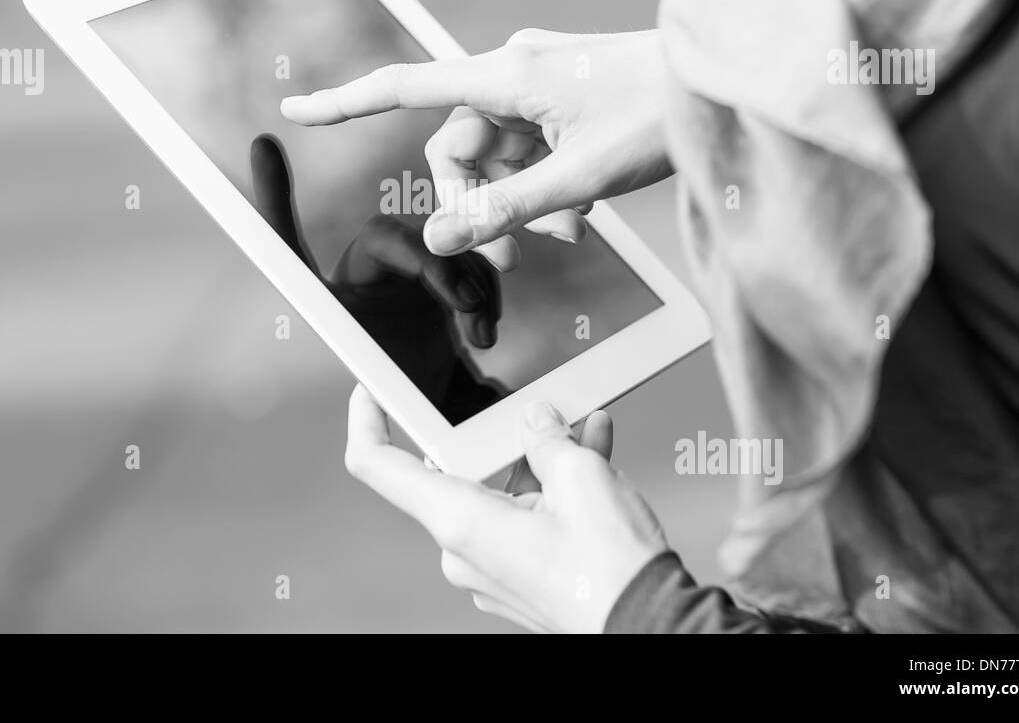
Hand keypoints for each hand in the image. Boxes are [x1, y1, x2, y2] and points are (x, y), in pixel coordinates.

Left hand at [251, 135, 504, 420]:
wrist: (449, 397)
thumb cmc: (402, 385)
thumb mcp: (377, 375)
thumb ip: (370, 366)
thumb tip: (353, 340)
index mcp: (334, 290)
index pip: (293, 239)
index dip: (273, 194)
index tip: (263, 146)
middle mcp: (367, 264)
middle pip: (398, 237)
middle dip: (439, 267)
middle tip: (466, 307)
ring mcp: (410, 258)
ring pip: (444, 243)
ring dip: (471, 289)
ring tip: (479, 336)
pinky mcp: (448, 261)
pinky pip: (472, 257)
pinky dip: (485, 292)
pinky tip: (484, 333)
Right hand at [281, 28, 672, 270]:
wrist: (722, 82)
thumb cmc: (658, 118)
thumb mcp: (579, 179)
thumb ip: (505, 211)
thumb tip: (442, 240)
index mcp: (506, 75)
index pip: (404, 87)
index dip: (345, 104)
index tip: (295, 112)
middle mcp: (513, 72)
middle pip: (457, 146)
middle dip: (477, 202)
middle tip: (510, 258)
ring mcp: (539, 84)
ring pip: (497, 154)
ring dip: (518, 199)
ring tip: (568, 233)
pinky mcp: (562, 98)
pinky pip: (528, 148)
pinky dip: (542, 184)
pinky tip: (578, 212)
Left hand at [344, 384, 669, 632]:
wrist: (651, 624)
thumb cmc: (611, 571)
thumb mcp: (581, 474)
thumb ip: (546, 436)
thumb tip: (536, 420)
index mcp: (459, 522)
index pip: (378, 465)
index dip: (367, 420)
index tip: (371, 393)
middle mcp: (463, 551)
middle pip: (456, 472)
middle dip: (499, 436)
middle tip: (535, 411)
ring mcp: (489, 569)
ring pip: (499, 492)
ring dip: (538, 460)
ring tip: (582, 432)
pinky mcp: (517, 578)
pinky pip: (520, 518)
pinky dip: (550, 490)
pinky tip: (590, 456)